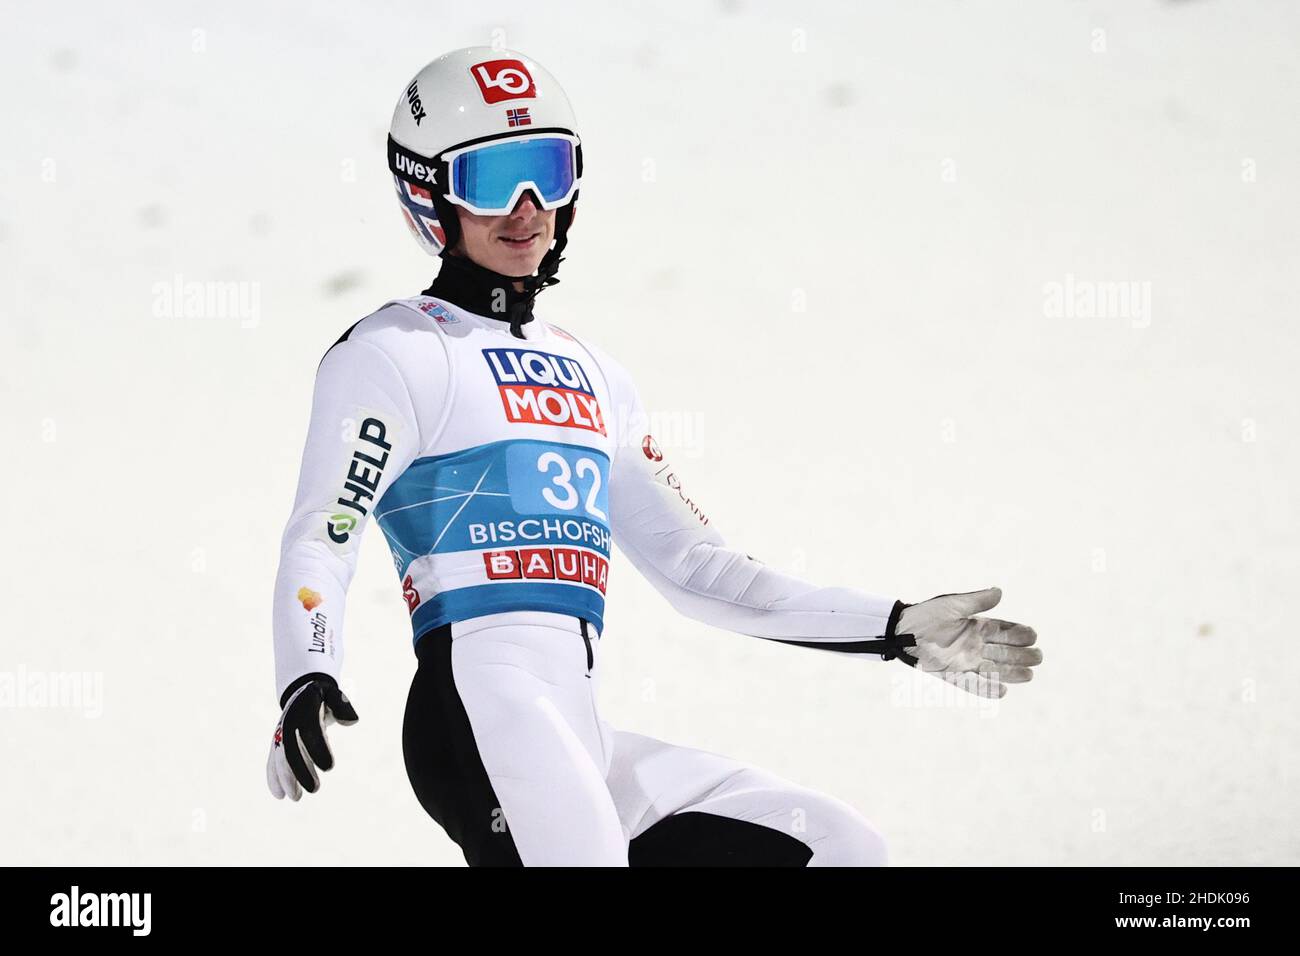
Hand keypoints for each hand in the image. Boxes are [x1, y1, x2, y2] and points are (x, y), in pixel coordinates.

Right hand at [266, 674, 358, 799]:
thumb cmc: (323, 697)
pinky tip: (280, 795)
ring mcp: (280, 735)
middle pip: (291, 750)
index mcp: (305, 712)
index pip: (310, 732)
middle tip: (315, 789)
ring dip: (286, 779)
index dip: (318, 749)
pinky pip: (272, 761)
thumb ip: (343, 706)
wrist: (301, 693)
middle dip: (300, 771)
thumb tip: (352, 721)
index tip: (330, 767)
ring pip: (280, 759)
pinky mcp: (276, 745)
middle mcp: (289, 724)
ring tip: (296, 798)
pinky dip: (273, 778)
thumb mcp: (334, 695)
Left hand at [895, 588, 1040, 697]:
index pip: (1003, 631)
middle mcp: (974, 646)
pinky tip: (1002, 692)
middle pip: (1004, 652)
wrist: (903, 630)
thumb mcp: (954, 604)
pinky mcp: (953, 674)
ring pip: (994, 669)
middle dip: (1022, 655)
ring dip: (1011, 673)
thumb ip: (977, 601)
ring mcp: (965, 661)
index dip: (1019, 633)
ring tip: (1029, 675)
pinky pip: (972, 684)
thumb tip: (1000, 592)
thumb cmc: (927, 614)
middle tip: (1038, 657)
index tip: (1033, 635)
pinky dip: (986, 689)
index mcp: (976, 627)